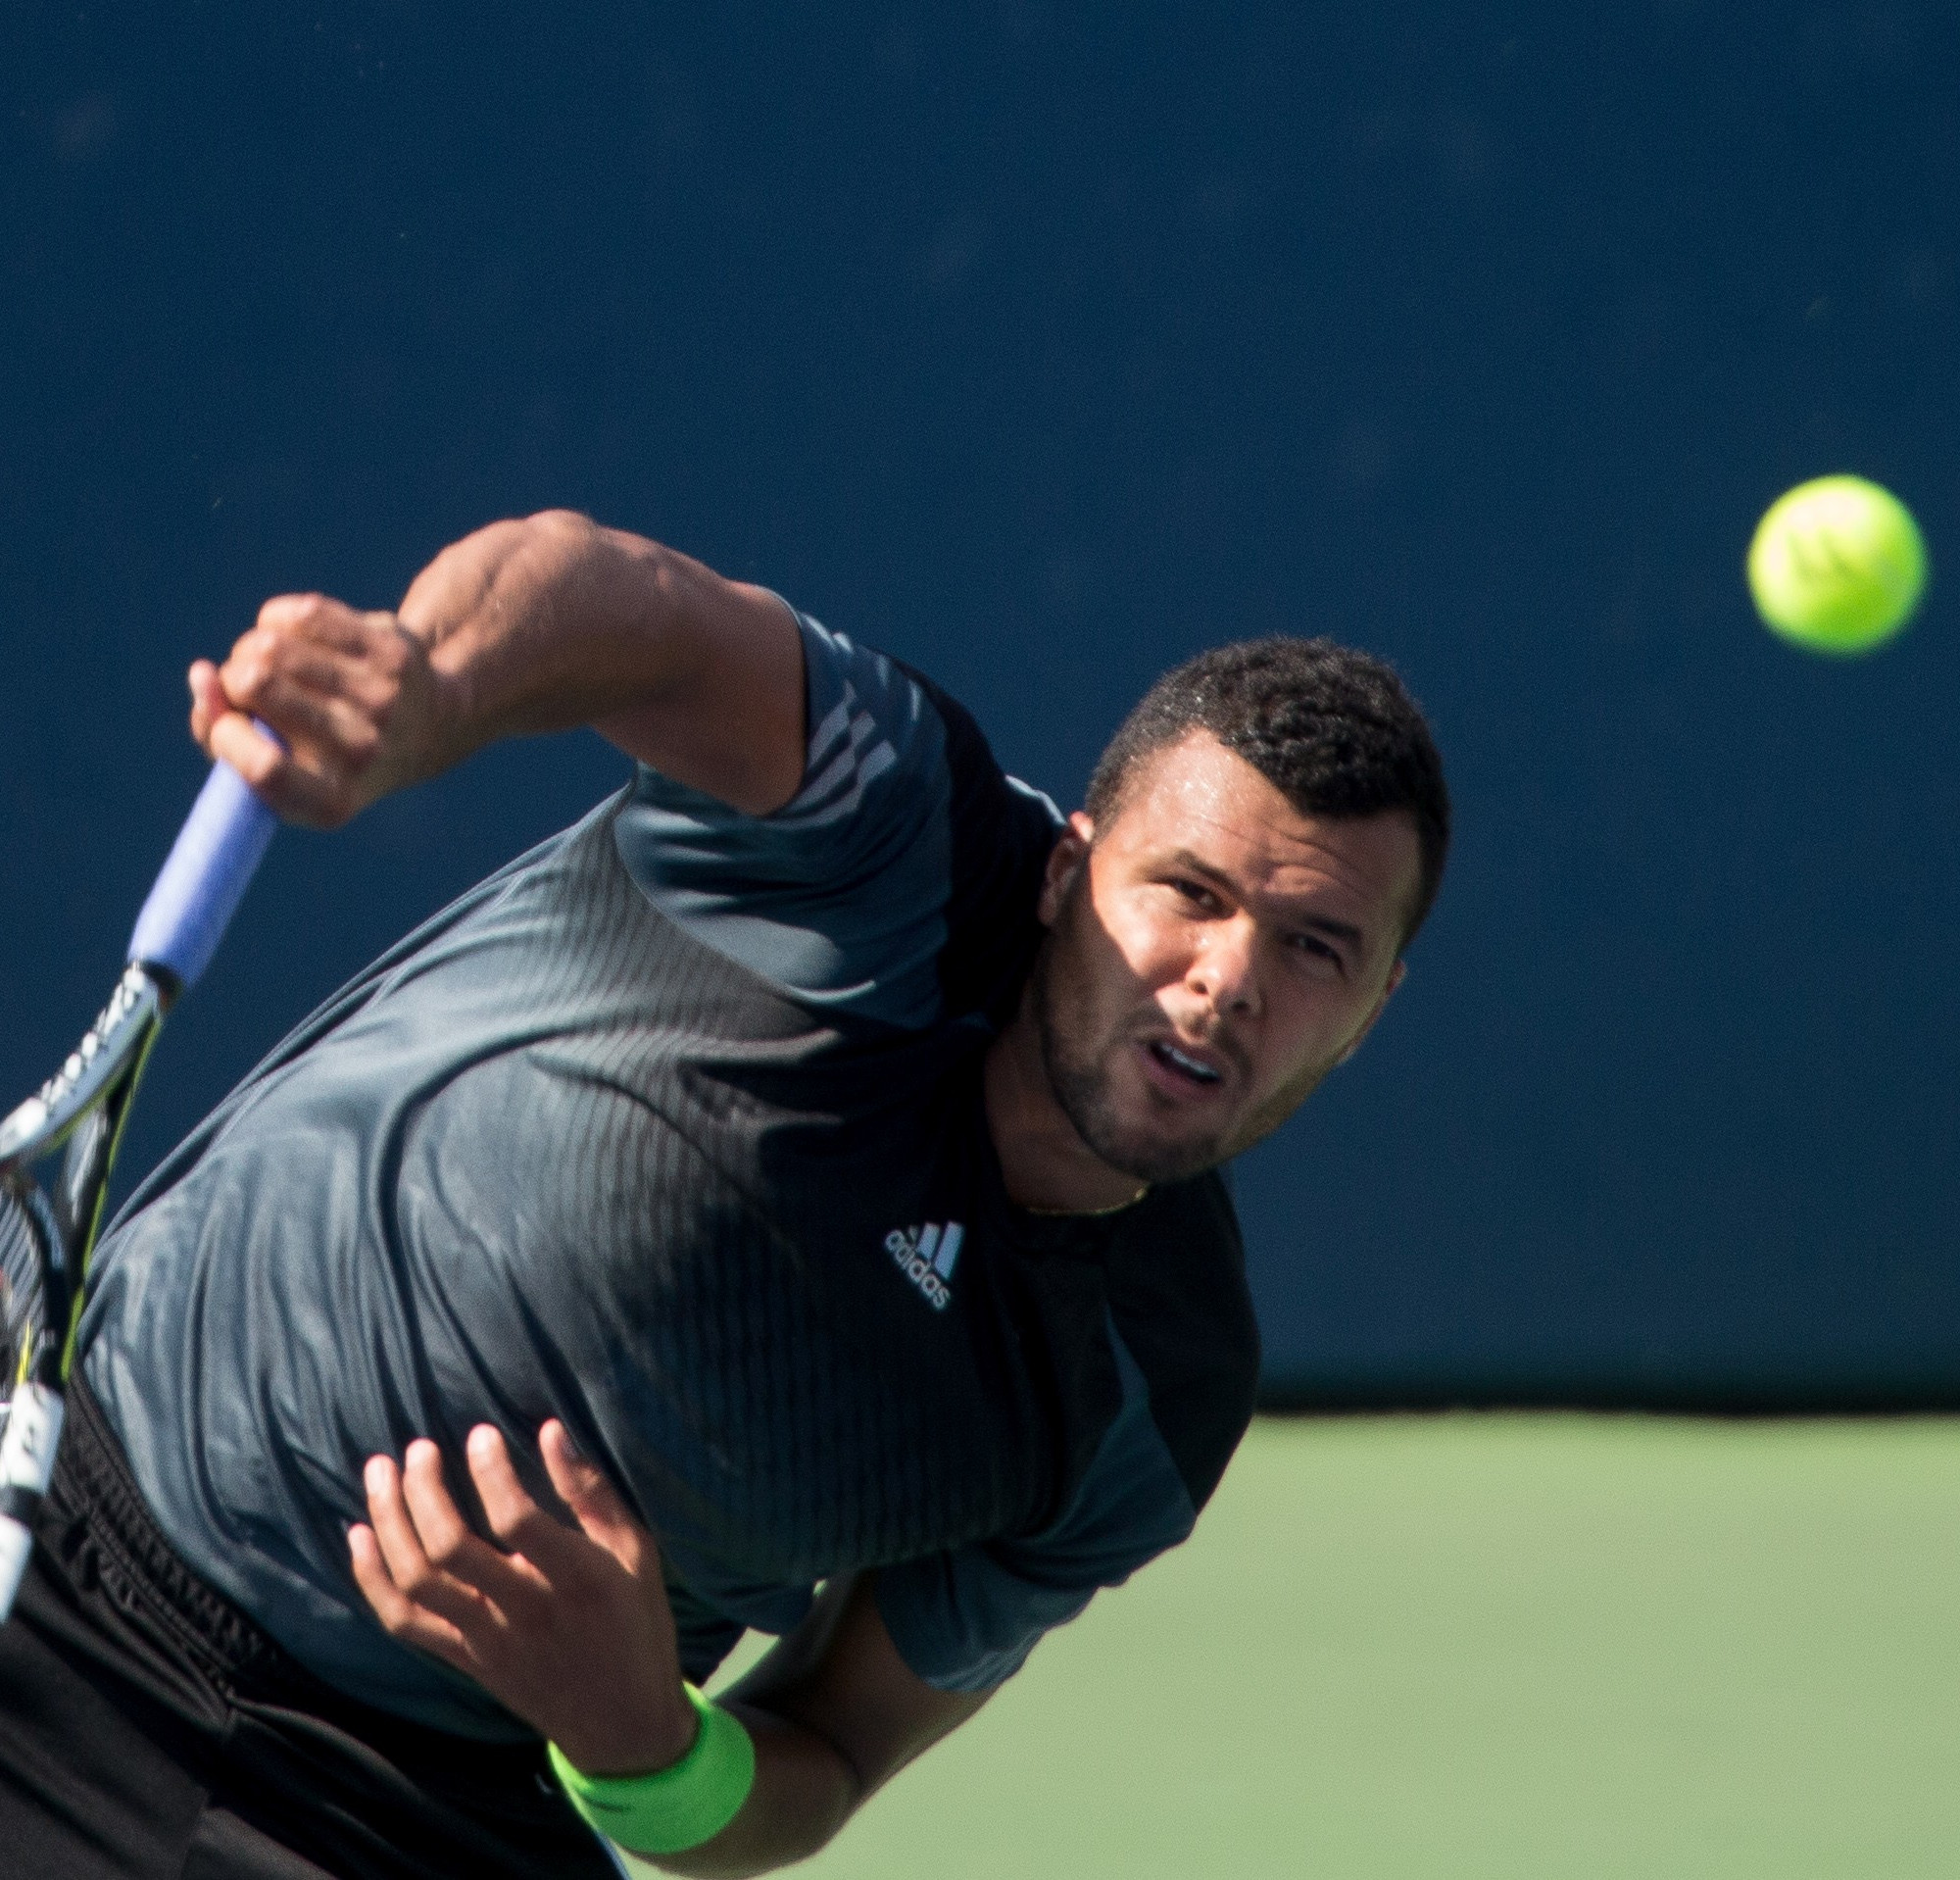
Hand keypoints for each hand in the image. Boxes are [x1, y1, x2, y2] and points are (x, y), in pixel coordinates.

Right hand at [189, 592, 452, 827]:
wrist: (424, 724)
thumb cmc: (324, 750)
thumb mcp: (277, 768)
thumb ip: (218, 736)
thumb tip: (203, 675)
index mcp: (332, 801)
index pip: (264, 768)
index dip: (225, 734)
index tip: (225, 722)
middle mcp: (363, 752)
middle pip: (256, 683)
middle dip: (233, 677)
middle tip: (249, 686)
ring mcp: (382, 698)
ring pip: (273, 644)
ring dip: (254, 647)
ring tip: (271, 663)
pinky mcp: (391, 652)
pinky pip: (302, 615)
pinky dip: (280, 620)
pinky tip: (296, 637)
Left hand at [348, 1422, 698, 1775]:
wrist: (620, 1722)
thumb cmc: (634, 1622)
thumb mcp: (635, 1552)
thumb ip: (591, 1492)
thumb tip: (549, 1430)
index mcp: (575, 1578)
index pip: (517, 1521)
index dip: (491, 1473)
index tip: (480, 1434)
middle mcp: (523, 1610)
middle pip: (450, 1549)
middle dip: (422, 1490)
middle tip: (418, 1447)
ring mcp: (486, 1640)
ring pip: (417, 1582)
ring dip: (388, 1523)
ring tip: (380, 1471)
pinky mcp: (464, 1659)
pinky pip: (404, 1621)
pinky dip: (371, 1578)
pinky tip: (360, 1534)